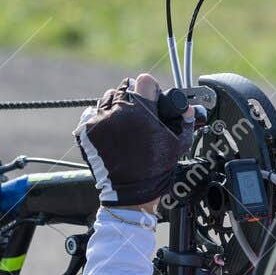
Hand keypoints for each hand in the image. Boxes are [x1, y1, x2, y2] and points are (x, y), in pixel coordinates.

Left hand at [74, 73, 193, 207]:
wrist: (130, 193)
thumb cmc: (156, 170)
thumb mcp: (178, 145)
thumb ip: (185, 122)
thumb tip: (187, 109)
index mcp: (142, 110)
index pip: (145, 81)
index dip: (151, 89)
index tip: (153, 98)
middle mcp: (119, 110)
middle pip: (125, 87)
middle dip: (134, 97)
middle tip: (140, 114)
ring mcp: (101, 120)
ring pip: (108, 98)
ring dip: (117, 105)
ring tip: (125, 123)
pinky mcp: (88, 130)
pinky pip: (95, 114)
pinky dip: (103, 120)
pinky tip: (113, 133)